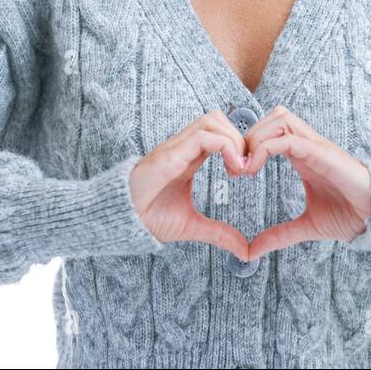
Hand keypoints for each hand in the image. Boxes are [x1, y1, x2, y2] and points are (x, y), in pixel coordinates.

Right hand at [128, 110, 250, 261]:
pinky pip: (202, 136)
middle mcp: (184, 147)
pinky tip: (232, 169)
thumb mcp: (192, 226)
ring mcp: (176, 148)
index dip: (238, 145)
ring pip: (212, 120)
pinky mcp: (170, 155)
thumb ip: (219, 233)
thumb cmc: (150, 218)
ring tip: (239, 168)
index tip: (247, 171)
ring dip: (233, 139)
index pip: (218, 132)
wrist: (123, 221)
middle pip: (217, 118)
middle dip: (239, 138)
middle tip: (247, 168)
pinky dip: (224, 146)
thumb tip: (245, 251)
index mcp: (189, 157)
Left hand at [239, 105, 370, 260]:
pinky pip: (288, 138)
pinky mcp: (321, 153)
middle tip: (237, 166)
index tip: (236, 172)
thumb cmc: (349, 216)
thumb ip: (279, 235)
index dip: (250, 144)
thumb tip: (252, 251)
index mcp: (304, 155)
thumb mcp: (306, 226)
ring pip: (280, 118)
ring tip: (246, 166)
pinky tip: (255, 167)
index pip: (272, 130)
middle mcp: (308, 145)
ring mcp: (316, 146)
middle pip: (273, 116)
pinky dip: (266, 147)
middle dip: (250, 135)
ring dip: (257, 137)